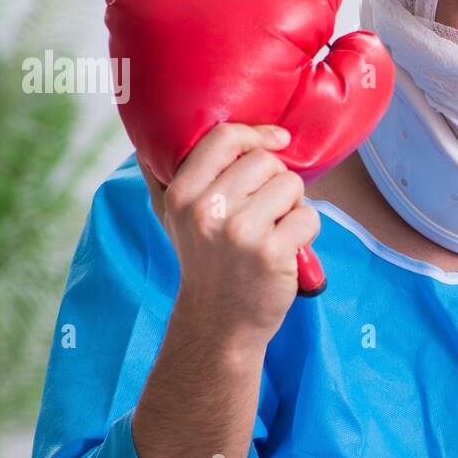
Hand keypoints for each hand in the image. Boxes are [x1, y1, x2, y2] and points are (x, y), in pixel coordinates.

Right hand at [140, 123, 319, 350]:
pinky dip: (306, 231)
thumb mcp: (172, 220)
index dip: (257, 134)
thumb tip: (148, 141)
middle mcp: (207, 209)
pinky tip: (288, 248)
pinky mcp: (271, 252)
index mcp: (183, 194)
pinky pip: (308, 216)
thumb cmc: (204, 263)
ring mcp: (240, 231)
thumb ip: (162, 179)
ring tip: (275, 230)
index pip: (225, 138)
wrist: (218, 322)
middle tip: (267, 211)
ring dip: (293, 206)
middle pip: (266, 161)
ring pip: (292, 185)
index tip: (278, 140)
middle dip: (277, 181)